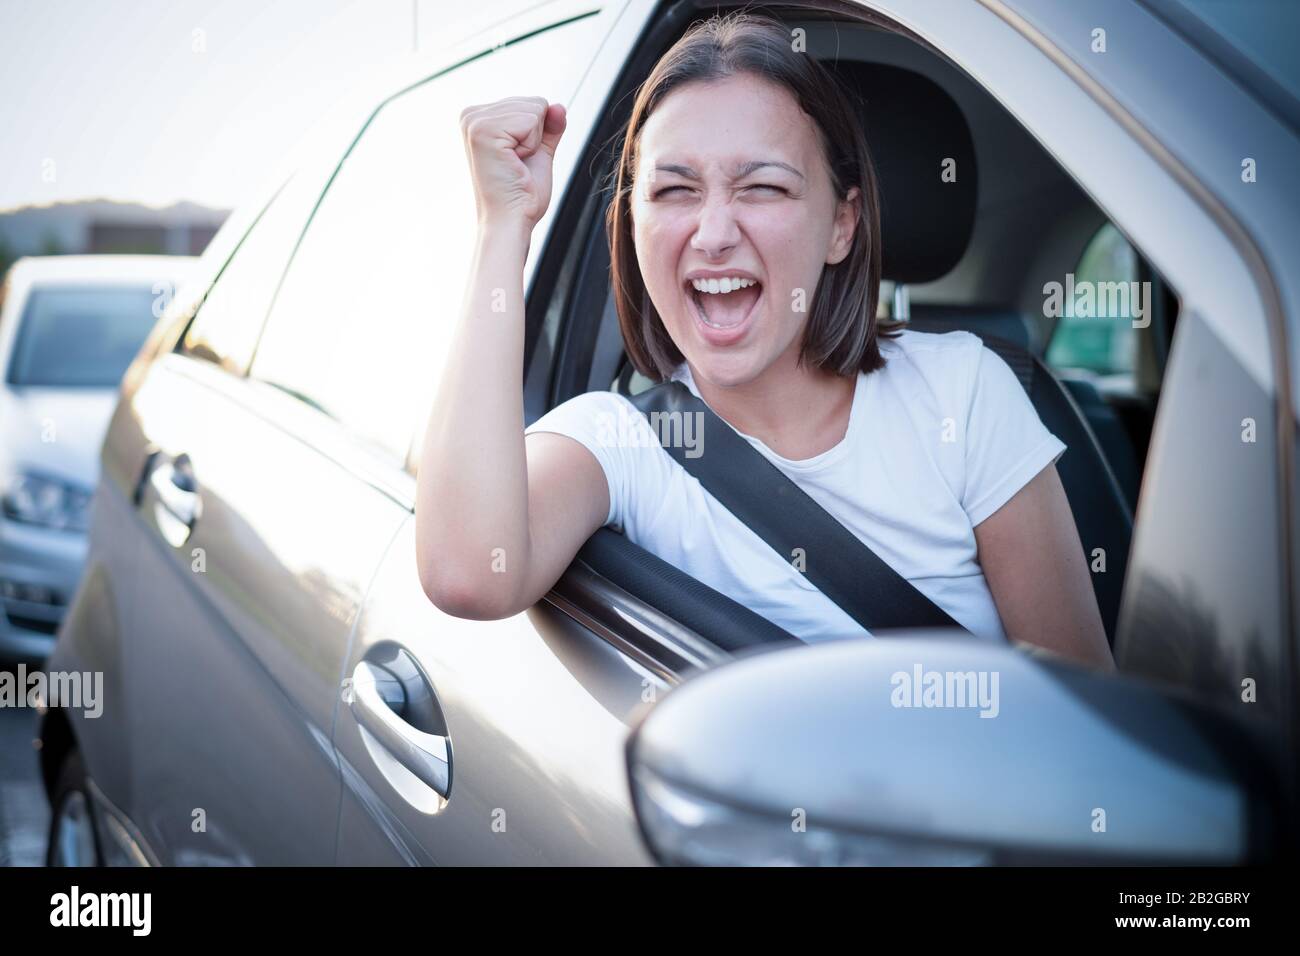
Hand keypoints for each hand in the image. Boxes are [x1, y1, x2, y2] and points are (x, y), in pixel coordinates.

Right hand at [459, 96, 566, 232]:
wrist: (511, 220)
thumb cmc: (521, 195)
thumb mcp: (539, 153)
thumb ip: (549, 127)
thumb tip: (559, 106)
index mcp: (479, 118)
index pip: (529, 103)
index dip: (535, 135)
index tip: (516, 159)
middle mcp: (471, 115)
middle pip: (534, 102)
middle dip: (535, 136)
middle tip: (516, 164)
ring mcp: (475, 121)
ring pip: (535, 109)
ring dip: (533, 142)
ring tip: (513, 164)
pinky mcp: (484, 129)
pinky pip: (532, 120)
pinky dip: (531, 145)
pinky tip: (513, 162)